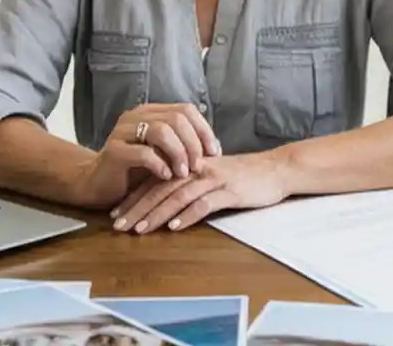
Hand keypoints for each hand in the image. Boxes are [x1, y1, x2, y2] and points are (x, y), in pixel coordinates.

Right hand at [71, 102, 219, 209]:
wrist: (98, 184)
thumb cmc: (135, 171)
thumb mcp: (163, 155)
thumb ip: (183, 146)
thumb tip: (214, 148)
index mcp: (150, 112)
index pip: (185, 110)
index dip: (203, 129)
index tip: (214, 152)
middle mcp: (136, 116)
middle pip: (176, 118)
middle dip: (192, 143)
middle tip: (198, 165)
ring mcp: (123, 131)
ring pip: (161, 131)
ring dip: (178, 153)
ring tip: (183, 172)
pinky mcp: (113, 151)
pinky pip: (143, 153)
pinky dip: (159, 165)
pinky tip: (166, 176)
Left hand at [110, 152, 289, 234]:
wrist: (276, 169)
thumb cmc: (244, 175)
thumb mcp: (212, 175)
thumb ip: (190, 183)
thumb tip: (166, 199)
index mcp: (190, 165)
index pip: (155, 180)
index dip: (134, 197)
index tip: (116, 212)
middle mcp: (197, 169)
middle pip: (160, 188)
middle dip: (137, 207)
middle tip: (118, 224)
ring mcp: (213, 179)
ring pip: (178, 196)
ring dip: (156, 213)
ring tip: (140, 229)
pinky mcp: (229, 190)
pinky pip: (204, 203)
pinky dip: (187, 216)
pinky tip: (174, 227)